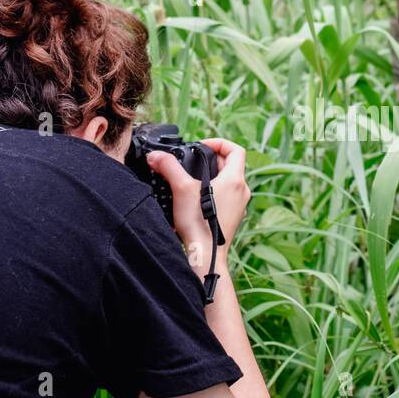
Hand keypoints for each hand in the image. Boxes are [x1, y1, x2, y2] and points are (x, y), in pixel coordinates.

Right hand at [145, 138, 250, 273]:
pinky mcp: (233, 217)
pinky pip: (226, 197)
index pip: (236, 149)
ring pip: (228, 181)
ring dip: (211, 176)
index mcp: (235, 179)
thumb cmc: (198, 224)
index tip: (202, 147)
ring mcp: (239, 205)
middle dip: (211, 159)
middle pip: (231, 164)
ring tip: (191, 180)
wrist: (205, 255)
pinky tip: (195, 200)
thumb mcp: (181, 188)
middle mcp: (242, 191)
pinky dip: (213, 192)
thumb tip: (156, 156)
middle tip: (192, 162)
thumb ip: (168, 167)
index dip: (219, 143)